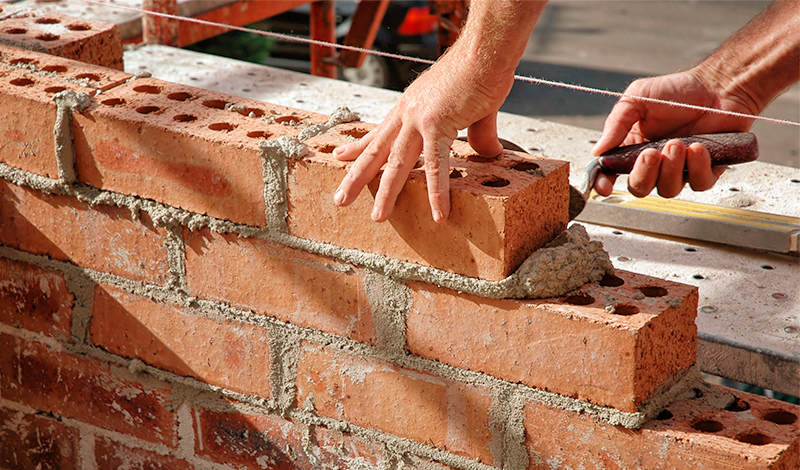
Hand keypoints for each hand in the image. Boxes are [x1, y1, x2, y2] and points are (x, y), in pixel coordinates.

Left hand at [331, 48, 513, 222]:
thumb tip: (489, 155)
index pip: (379, 133)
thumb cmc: (480, 71)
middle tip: (340, 198)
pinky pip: (437, 166)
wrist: (485, 50)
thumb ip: (477, 136)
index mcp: (410, 106)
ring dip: (386, 192)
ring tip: (378, 217)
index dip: (358, 147)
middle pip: (377, 151)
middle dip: (356, 177)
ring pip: (397, 163)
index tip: (341, 157)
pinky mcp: (439, 125)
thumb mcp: (472, 109)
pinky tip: (440, 214)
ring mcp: (419, 120)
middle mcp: (408, 113)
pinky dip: (438, 192)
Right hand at [591, 69, 755, 197]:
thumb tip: (599, 151)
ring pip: (668, 189)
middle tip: (652, 152)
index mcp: (632, 148)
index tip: (605, 185)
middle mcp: (655, 163)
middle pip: (639, 188)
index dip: (605, 183)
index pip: (612, 173)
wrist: (718, 85)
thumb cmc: (679, 90)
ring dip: (671, 168)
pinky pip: (698, 184)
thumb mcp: (637, 98)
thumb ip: (616, 124)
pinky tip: (698, 148)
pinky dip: (697, 167)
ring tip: (679, 143)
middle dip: (644, 174)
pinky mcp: (706, 170)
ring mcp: (680, 169)